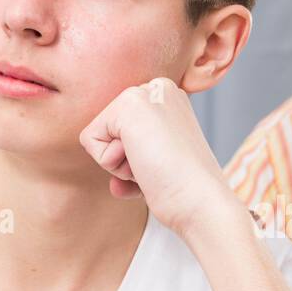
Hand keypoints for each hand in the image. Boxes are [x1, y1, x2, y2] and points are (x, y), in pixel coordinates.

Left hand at [79, 77, 243, 240]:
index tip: (165, 165)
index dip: (134, 158)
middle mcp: (156, 88)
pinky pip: (90, 140)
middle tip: (159, 168)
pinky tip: (144, 165)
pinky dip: (110, 164)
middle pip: (107, 129)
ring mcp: (144, 94)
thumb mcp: (161, 158)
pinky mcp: (128, 107)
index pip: (120, 128)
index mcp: (167, 97)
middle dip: (125, 160)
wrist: (201, 202)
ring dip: (120, 165)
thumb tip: (115, 184)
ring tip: (154, 167)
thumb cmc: (185, 190)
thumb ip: (136, 152)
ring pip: (98, 135)